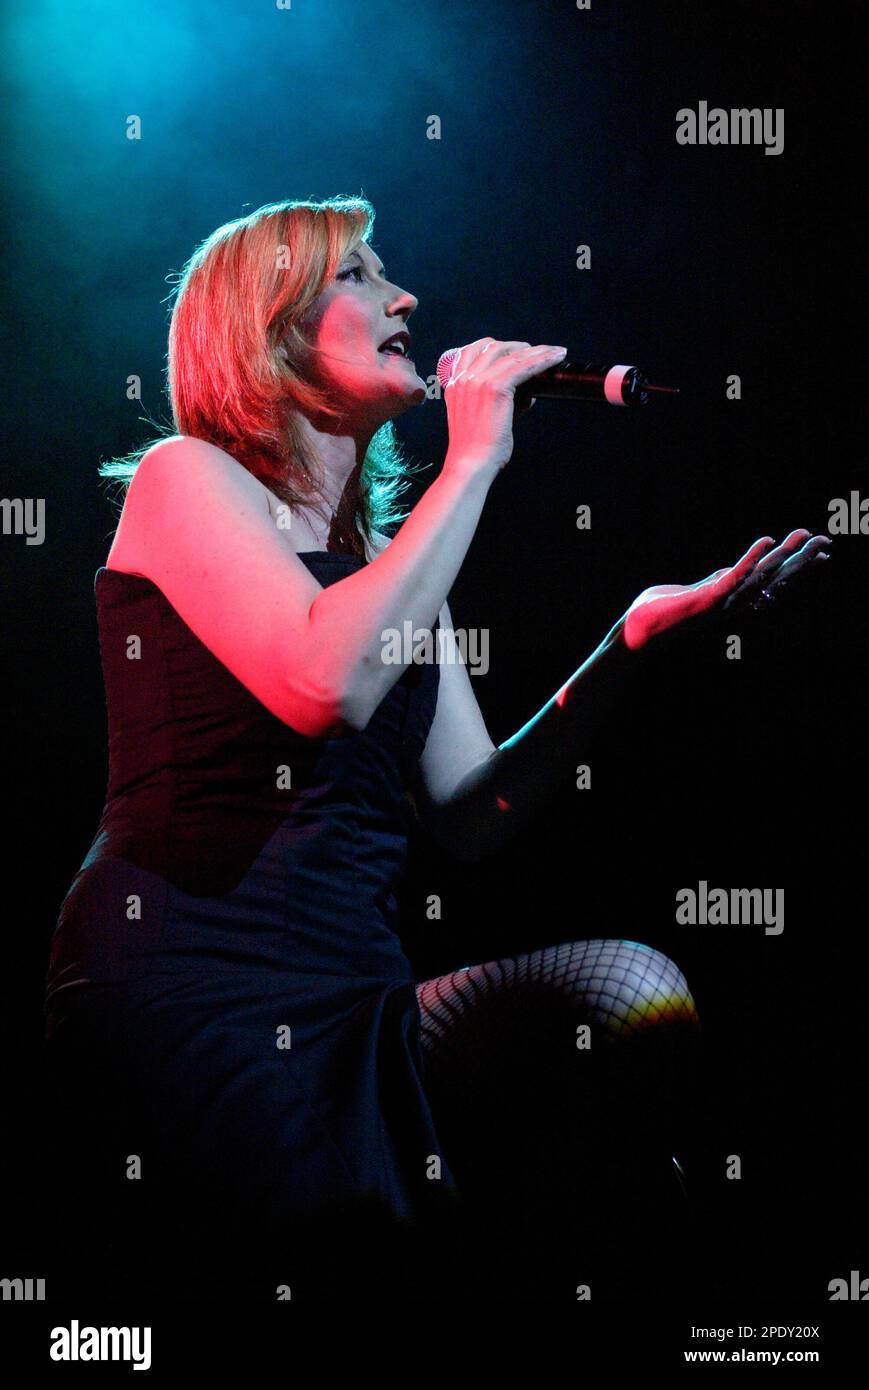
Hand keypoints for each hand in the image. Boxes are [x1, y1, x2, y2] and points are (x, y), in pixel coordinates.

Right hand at [442, 338, 566, 475]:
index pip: (472, 351)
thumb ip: (499, 401)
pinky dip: (543, 361)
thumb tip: (528, 394)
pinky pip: (524, 367)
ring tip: (555, 353)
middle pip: (494, 347)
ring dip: (538, 351)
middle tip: (539, 351)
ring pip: (513, 355)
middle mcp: (464, 378)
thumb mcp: (480, 419)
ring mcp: (478, 381)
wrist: (470, 465)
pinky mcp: (496, 388)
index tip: (514, 349)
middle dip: (519, 346)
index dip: (495, 345)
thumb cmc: (478, 449)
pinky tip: (556, 360)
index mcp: (454, 385)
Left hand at [622, 529, 831, 651]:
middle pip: (777, 579)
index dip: (797, 568)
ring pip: (763, 575)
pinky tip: (767, 540)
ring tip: (806, 536)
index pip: (772, 582)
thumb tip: (729, 572)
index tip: (822, 555)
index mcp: (732, 601)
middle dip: (802, 560)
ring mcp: (723, 602)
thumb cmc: (658, 612)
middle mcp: (734, 604)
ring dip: (786, 555)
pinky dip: (752, 557)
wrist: (636, 631)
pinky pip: (736, 575)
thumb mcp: (695, 591)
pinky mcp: (709, 598)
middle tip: (827, 542)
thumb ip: (715, 582)